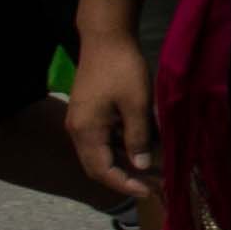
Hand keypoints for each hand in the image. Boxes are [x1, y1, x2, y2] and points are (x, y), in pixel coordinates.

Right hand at [63, 24, 153, 204]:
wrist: (107, 38)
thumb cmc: (123, 70)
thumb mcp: (137, 105)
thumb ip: (138, 137)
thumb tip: (141, 166)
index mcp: (86, 132)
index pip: (101, 171)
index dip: (124, 184)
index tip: (149, 191)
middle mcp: (78, 131)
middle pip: (97, 166)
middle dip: (123, 178)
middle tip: (152, 185)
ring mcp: (82, 122)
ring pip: (101, 154)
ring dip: (123, 164)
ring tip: (152, 171)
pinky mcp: (90, 113)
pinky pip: (104, 140)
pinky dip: (122, 148)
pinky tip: (142, 149)